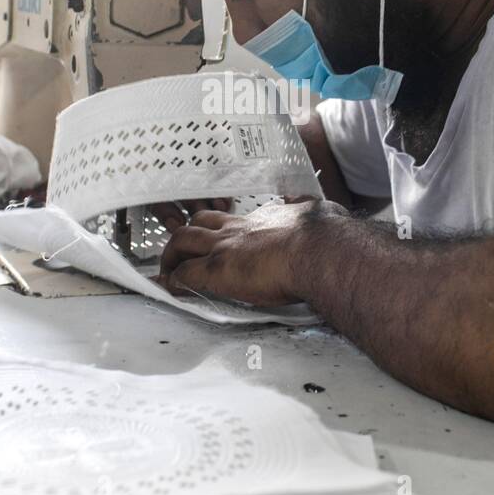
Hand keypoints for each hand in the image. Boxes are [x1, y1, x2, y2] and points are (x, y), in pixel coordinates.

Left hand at [157, 199, 348, 306]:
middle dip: (187, 236)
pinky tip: (169, 289)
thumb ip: (308, 209)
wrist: (319, 250)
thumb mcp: (317, 211)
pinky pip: (185, 274)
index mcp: (262, 219)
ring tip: (168, 270)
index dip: (221, 228)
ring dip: (172, 256)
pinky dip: (173, 281)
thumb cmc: (325, 237)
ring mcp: (225, 248)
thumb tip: (316, 205)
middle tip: (181, 251)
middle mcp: (238, 229)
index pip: (232, 220)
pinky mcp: (217, 270)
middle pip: (199, 223)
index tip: (220, 238)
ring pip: (182, 241)